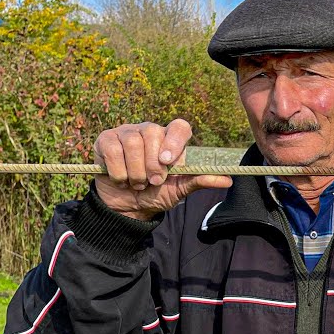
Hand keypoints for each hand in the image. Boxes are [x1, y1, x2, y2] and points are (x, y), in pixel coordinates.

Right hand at [93, 119, 233, 220]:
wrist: (128, 207)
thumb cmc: (156, 193)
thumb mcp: (179, 190)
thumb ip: (200, 181)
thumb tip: (228, 180)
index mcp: (170, 139)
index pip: (179, 126)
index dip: (174, 141)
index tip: (169, 161)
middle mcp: (148, 131)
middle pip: (151, 132)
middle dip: (153, 164)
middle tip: (154, 181)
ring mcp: (125, 133)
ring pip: (131, 142)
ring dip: (136, 171)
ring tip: (138, 183)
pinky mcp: (105, 141)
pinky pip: (113, 150)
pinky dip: (119, 172)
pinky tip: (122, 180)